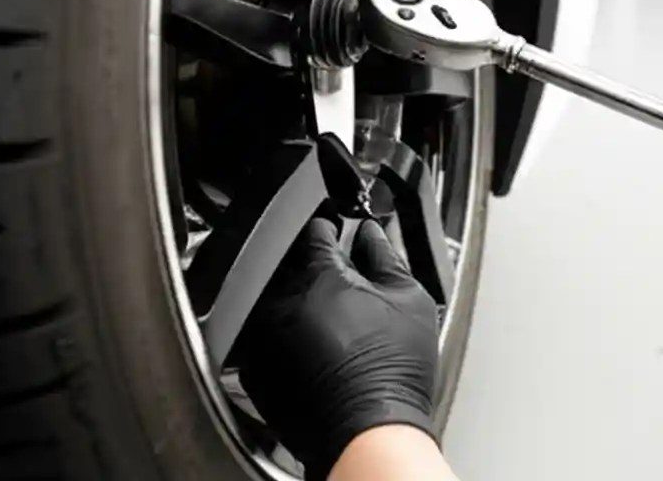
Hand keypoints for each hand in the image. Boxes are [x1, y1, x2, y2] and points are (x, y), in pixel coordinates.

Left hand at [239, 217, 438, 478]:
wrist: (366, 431)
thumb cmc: (392, 371)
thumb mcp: (409, 301)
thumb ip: (386, 257)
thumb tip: (373, 233)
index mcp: (320, 274)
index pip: (316, 231)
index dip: (330, 230)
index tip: (337, 236)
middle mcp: (282, 298)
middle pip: (290, 264)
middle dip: (312, 269)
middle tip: (339, 287)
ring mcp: (263, 332)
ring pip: (274, 299)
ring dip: (294, 302)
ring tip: (327, 325)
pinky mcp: (254, 366)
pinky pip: (263, 336)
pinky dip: (281, 337)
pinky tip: (311, 352)